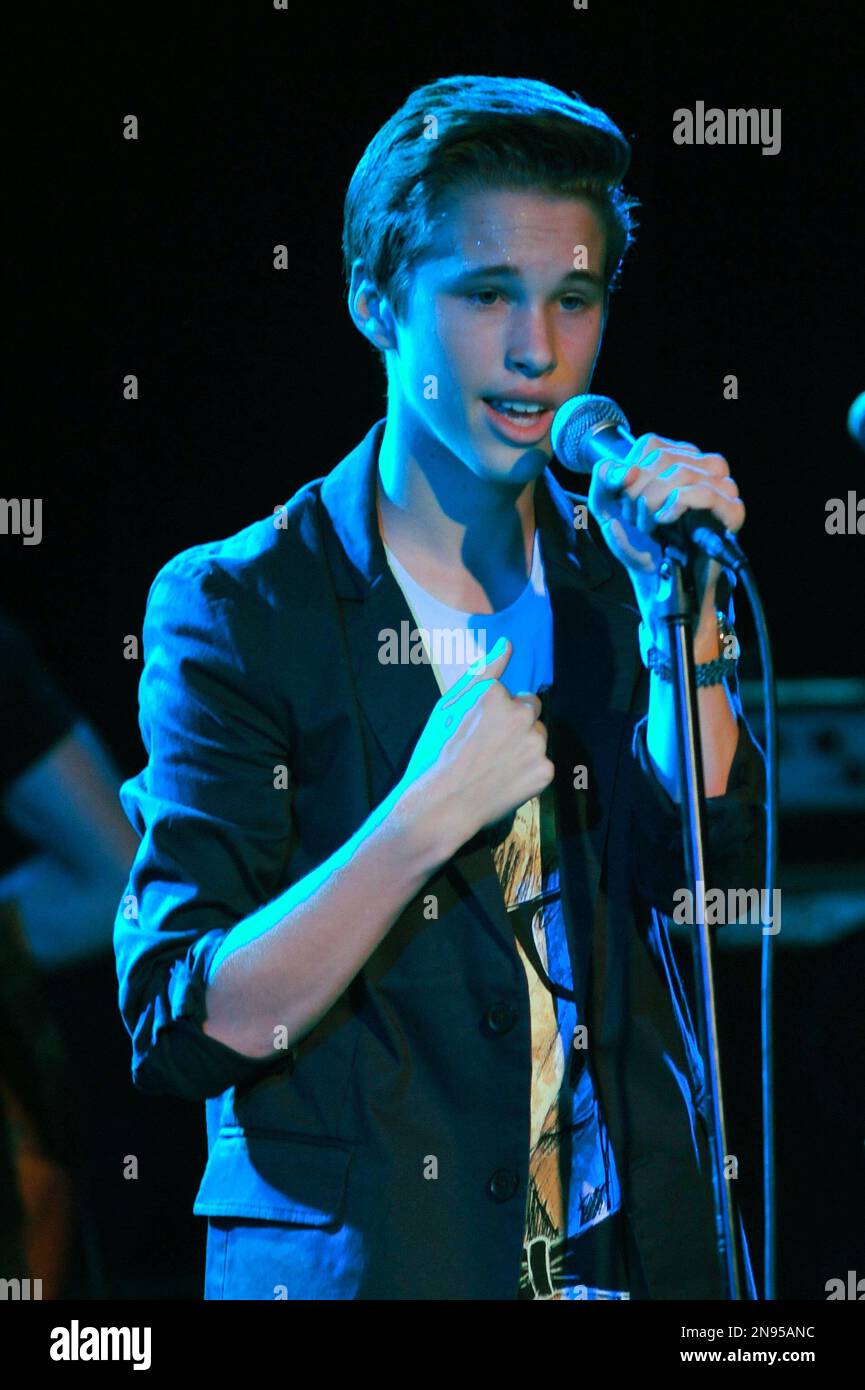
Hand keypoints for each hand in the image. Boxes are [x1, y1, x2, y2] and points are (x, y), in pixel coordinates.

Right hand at [397, 636, 553, 851]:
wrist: (441, 805)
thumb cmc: (437, 753)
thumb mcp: (448, 706)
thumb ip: (482, 673)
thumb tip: (507, 645)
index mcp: (496, 694)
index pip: (513, 694)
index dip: (495, 715)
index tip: (479, 733)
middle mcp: (522, 714)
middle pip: (531, 712)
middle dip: (516, 725)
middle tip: (489, 749)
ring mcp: (536, 744)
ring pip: (538, 738)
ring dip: (524, 747)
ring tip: (495, 767)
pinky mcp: (545, 770)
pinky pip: (542, 765)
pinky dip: (528, 773)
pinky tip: (505, 781)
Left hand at [587, 432, 744, 634]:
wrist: (657, 579)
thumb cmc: (638, 542)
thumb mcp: (608, 507)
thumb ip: (604, 478)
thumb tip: (626, 469)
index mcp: (678, 458)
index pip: (650, 443)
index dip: (629, 473)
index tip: (625, 501)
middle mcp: (702, 467)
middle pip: (664, 457)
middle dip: (638, 491)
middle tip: (637, 519)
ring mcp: (721, 488)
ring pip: (683, 472)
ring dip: (655, 501)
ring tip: (650, 525)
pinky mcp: (731, 511)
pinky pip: (705, 493)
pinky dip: (677, 504)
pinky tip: (664, 521)